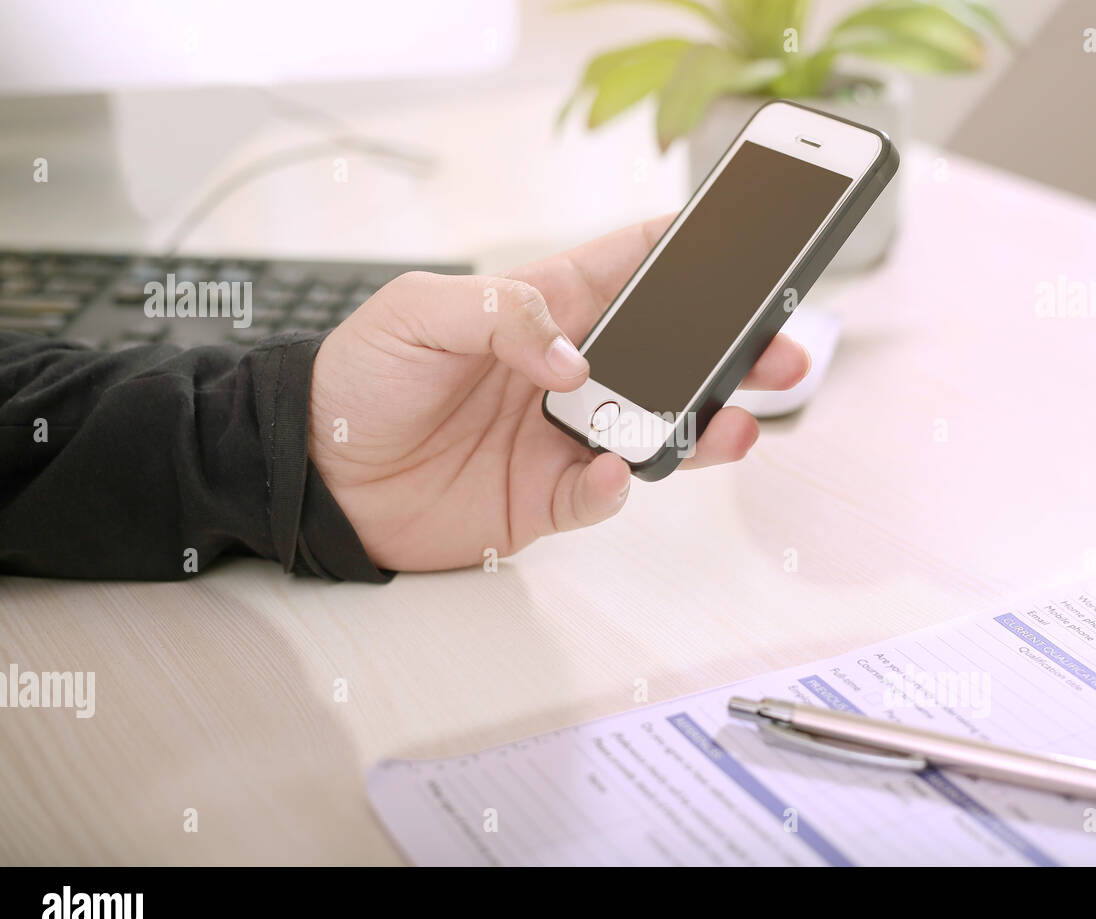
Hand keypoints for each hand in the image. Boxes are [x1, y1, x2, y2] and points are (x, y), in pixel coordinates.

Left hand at [308, 215, 810, 570]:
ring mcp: (563, 437)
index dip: (689, 252)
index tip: (745, 243)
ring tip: (738, 421)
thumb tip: (574, 361)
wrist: (316, 471)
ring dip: (704, 425)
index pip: (632, 269)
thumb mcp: (418, 312)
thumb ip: (502, 315)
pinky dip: (618, 487)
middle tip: (779, 351)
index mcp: (544, 310)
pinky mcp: (545, 498)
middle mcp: (568, 373)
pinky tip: (619, 470)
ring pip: (657, 430)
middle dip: (730, 351)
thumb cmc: (361, 378)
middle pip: (670, 355)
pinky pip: (602, 495)